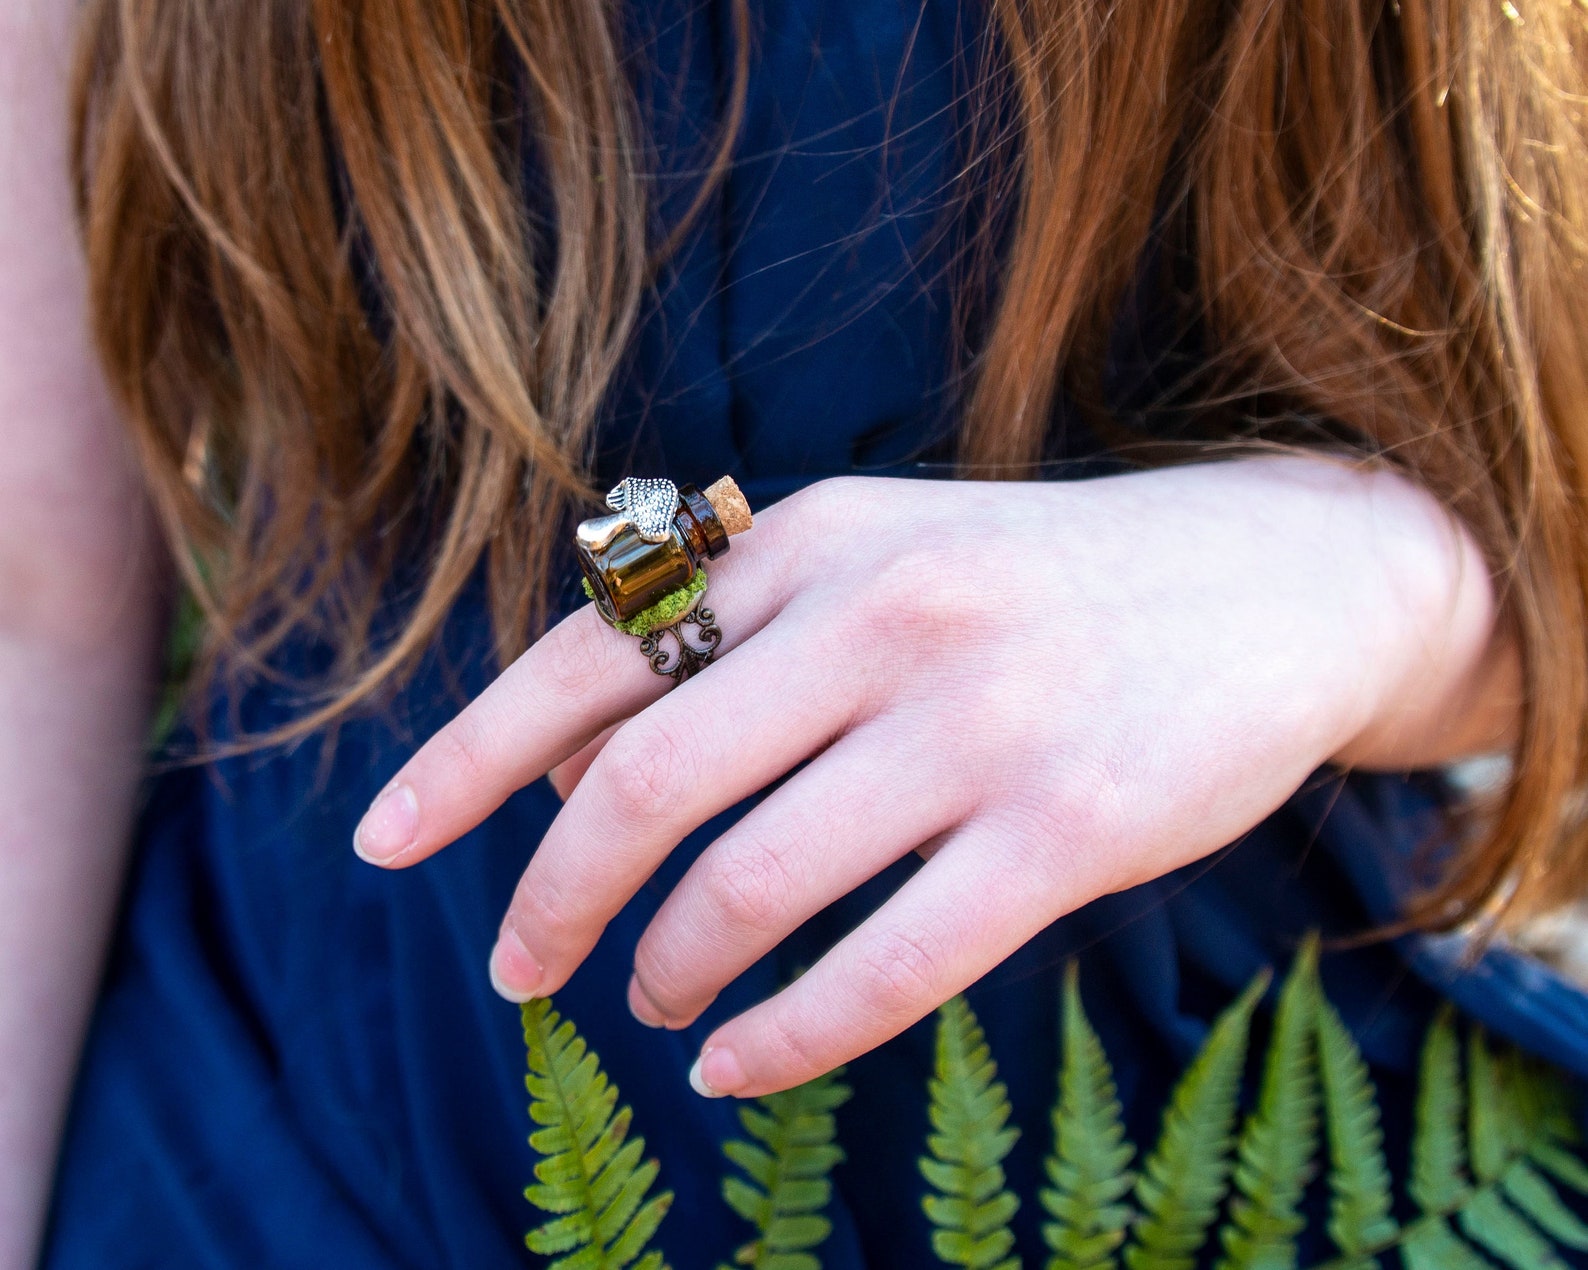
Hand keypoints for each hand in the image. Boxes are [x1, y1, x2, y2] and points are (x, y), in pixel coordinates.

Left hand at [352, 456, 1509, 1096]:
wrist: (1280, 578)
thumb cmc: (1040, 584)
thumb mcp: (873, 559)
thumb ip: (718, 643)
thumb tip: (549, 764)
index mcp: (813, 540)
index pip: (588, 656)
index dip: (466, 762)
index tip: (383, 847)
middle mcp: (882, 617)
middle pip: (644, 784)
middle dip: (553, 896)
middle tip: (521, 973)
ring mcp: (980, 724)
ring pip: (754, 884)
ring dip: (672, 969)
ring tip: (655, 1003)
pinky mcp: (1071, 832)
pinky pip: (885, 968)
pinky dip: (785, 1038)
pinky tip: (739, 1067)